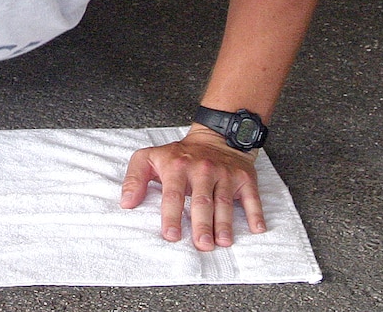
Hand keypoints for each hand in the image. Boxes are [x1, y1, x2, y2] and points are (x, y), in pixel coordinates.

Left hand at [120, 129, 264, 250]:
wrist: (216, 137)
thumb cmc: (178, 155)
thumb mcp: (149, 157)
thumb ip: (135, 178)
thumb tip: (126, 203)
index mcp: (177, 166)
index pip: (173, 194)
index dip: (172, 216)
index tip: (171, 236)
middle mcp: (202, 170)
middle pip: (201, 201)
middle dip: (201, 224)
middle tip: (201, 245)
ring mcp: (224, 174)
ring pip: (224, 202)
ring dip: (224, 224)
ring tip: (222, 242)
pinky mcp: (244, 178)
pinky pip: (251, 197)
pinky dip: (255, 213)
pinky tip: (257, 229)